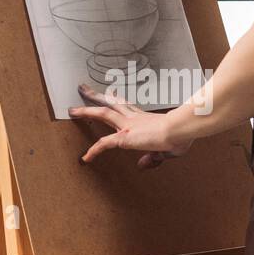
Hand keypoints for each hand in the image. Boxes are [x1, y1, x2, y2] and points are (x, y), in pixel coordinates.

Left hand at [68, 83, 193, 167]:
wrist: (181, 129)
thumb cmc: (182, 136)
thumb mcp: (169, 150)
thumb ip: (153, 158)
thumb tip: (141, 165)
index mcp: (144, 118)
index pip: (127, 106)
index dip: (117, 100)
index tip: (110, 93)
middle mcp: (134, 118)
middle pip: (110, 103)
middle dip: (96, 96)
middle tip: (83, 89)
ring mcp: (128, 125)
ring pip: (102, 113)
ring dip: (86, 111)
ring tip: (72, 111)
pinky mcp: (125, 136)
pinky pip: (104, 143)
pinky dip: (94, 151)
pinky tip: (86, 158)